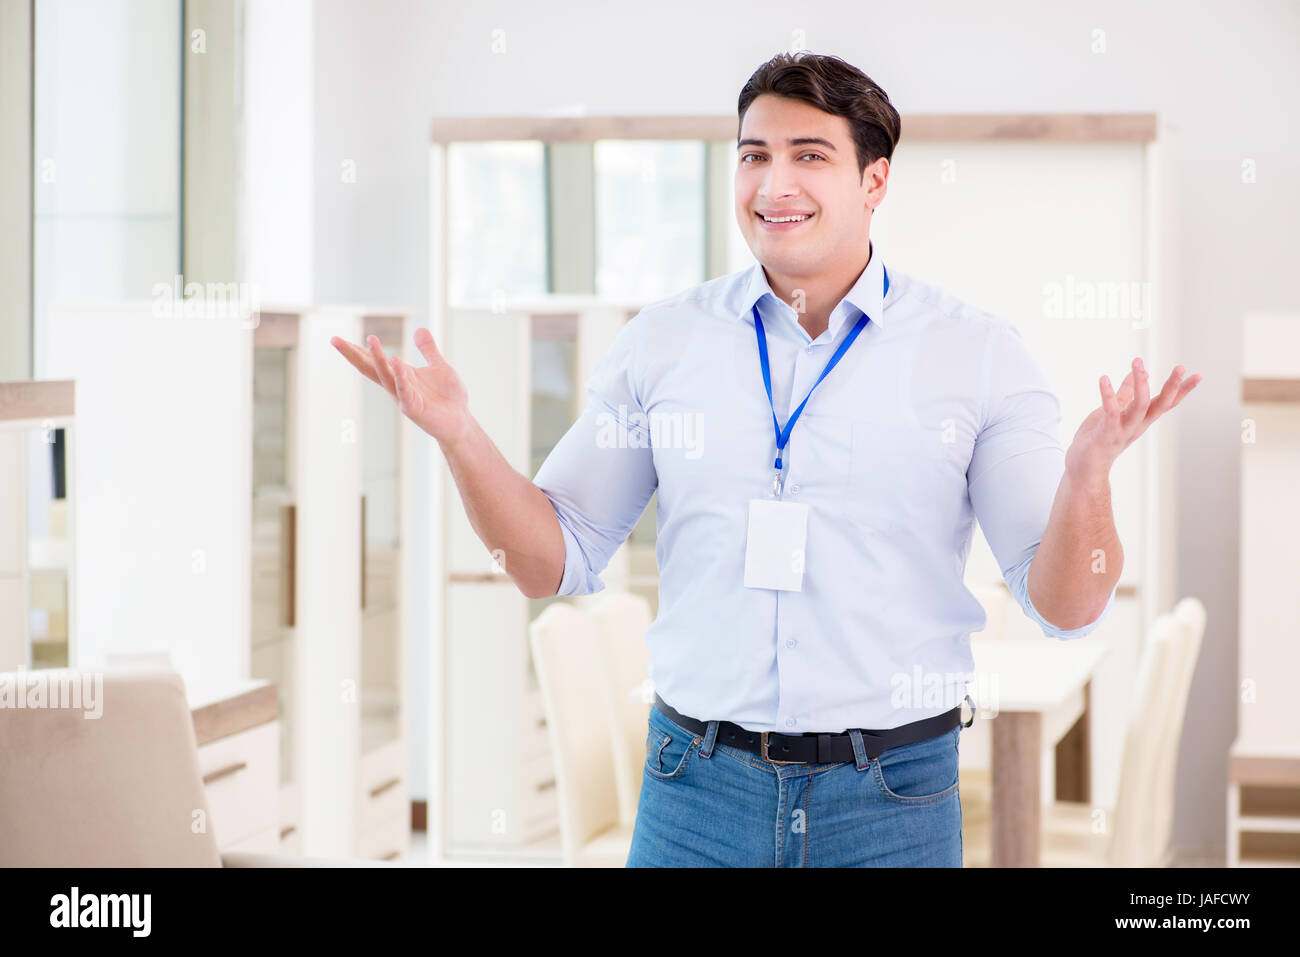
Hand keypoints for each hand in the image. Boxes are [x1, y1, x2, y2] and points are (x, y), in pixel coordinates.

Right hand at [330, 328, 470, 444]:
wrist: (461, 420)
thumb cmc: (449, 397)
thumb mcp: (439, 367)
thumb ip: (428, 349)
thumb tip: (419, 330)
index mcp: (401, 375)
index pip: (374, 361)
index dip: (357, 350)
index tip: (338, 339)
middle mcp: (398, 386)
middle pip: (370, 368)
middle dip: (353, 354)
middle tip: (334, 340)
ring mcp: (404, 398)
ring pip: (386, 376)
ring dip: (378, 358)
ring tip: (371, 339)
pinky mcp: (414, 408)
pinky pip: (405, 390)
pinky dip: (400, 376)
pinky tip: (395, 360)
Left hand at [1064, 357, 1201, 485]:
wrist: (1084, 468)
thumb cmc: (1098, 439)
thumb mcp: (1116, 412)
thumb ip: (1126, 393)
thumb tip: (1140, 373)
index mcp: (1141, 420)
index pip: (1166, 404)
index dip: (1182, 391)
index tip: (1198, 375)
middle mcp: (1137, 426)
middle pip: (1160, 405)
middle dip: (1172, 386)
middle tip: (1181, 367)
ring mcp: (1123, 431)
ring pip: (1140, 406)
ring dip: (1140, 384)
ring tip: (1138, 363)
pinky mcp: (1106, 434)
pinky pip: (1110, 412)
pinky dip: (1107, 395)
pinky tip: (1103, 378)